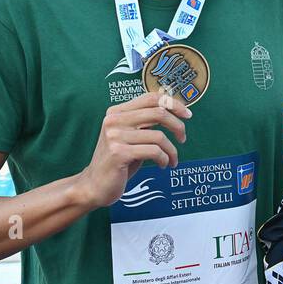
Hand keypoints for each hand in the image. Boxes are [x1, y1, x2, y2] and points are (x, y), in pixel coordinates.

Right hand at [77, 91, 189, 207]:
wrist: (95, 185)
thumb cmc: (119, 161)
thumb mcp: (131, 136)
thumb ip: (145, 122)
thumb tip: (173, 108)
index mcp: (117, 112)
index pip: (151, 98)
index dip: (173, 103)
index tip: (188, 114)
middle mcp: (114, 120)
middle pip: (158, 113)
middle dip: (177, 126)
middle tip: (183, 138)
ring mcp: (115, 136)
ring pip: (159, 136)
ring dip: (171, 150)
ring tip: (172, 159)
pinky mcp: (119, 153)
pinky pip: (154, 152)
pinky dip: (164, 159)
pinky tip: (163, 165)